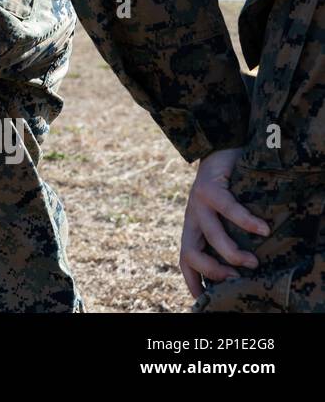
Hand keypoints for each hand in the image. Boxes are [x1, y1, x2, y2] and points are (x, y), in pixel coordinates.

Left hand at [179, 147, 270, 297]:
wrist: (219, 151)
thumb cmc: (227, 190)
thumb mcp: (225, 219)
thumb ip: (229, 238)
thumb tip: (243, 268)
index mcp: (194, 228)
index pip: (186, 260)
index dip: (193, 281)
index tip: (206, 299)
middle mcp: (192, 218)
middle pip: (189, 251)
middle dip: (211, 271)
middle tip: (235, 280)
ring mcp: (198, 202)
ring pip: (210, 233)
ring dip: (231, 252)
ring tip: (252, 262)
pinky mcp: (208, 186)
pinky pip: (227, 207)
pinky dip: (246, 220)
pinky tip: (262, 229)